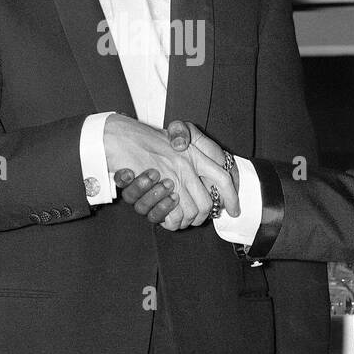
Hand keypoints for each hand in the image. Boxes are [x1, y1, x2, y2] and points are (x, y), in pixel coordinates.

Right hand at [104, 116, 237, 229]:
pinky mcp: (158, 192)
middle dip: (203, 216)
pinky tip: (168, 217)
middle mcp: (187, 167)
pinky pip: (174, 216)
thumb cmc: (145, 137)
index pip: (223, 178)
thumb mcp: (173, 133)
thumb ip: (186, 138)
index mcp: (195, 153)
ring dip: (186, 220)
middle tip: (196, 218)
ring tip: (180, 217)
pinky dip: (171, 221)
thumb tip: (193, 156)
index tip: (234, 210)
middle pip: (207, 203)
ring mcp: (173, 179)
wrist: (120, 137)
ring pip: (192, 212)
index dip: (231, 197)